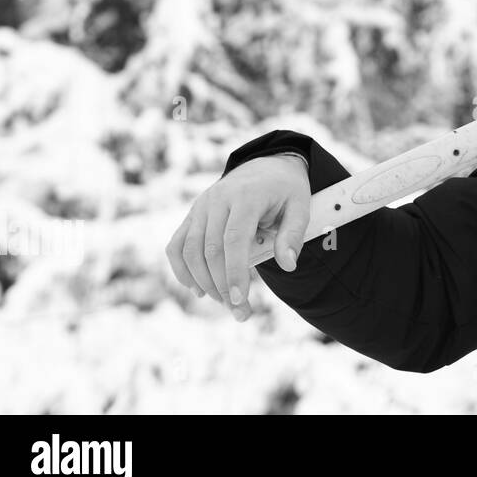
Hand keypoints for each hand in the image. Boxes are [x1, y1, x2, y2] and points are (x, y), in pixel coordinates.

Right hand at [166, 153, 310, 320]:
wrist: (266, 166)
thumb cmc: (285, 190)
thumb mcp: (300, 206)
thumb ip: (293, 234)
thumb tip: (288, 265)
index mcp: (246, 196)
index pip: (234, 239)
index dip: (233, 271)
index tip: (238, 299)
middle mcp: (218, 199)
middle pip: (210, 249)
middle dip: (221, 285)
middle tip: (239, 311)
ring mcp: (201, 206)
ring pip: (189, 250)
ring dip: (203, 282)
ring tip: (223, 302)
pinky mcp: (192, 214)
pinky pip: (177, 245)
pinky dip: (182, 269)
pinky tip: (198, 290)